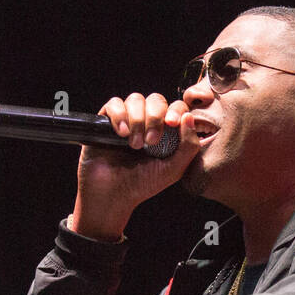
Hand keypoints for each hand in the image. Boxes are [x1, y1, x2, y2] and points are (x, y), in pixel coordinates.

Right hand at [70, 92, 202, 240]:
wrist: (112, 195)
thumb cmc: (142, 185)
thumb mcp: (173, 170)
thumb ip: (189, 146)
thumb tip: (189, 116)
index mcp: (165, 132)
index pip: (175, 107)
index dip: (176, 110)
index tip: (172, 123)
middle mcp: (146, 123)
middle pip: (156, 99)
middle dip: (155, 117)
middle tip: (151, 141)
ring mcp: (126, 121)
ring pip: (135, 99)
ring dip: (137, 119)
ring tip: (134, 144)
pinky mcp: (105, 122)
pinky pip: (114, 104)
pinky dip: (119, 116)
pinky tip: (121, 134)